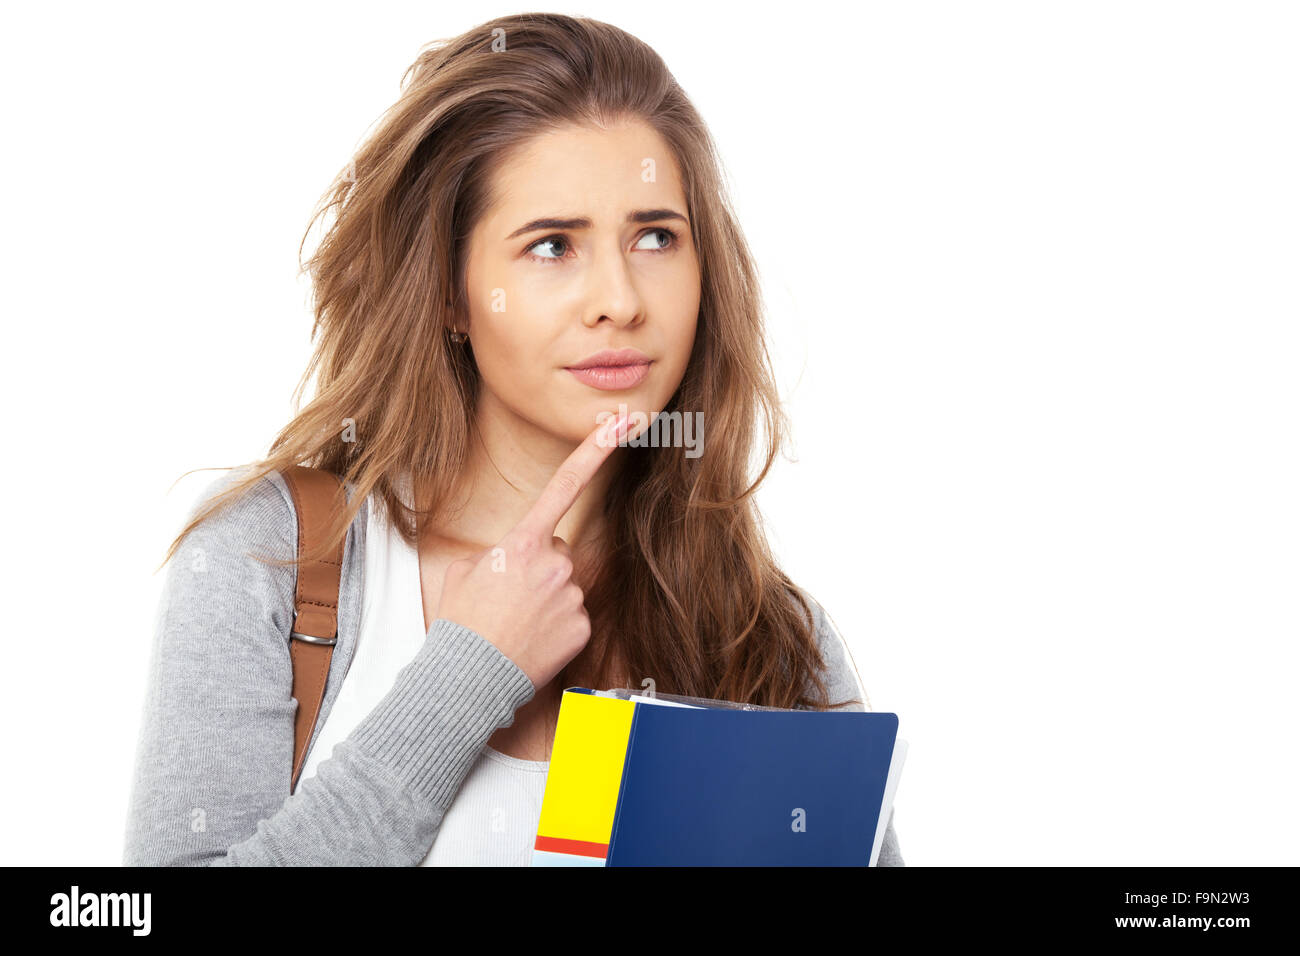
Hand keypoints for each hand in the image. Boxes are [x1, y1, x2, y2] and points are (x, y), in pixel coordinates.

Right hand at [433, 412, 630, 689]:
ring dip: (546, 599)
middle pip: (558, 551)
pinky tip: (532, 640)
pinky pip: (573, 616)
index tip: (622, 423)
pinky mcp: (581, 627)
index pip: (563, 485)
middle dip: (539, 567)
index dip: (595, 450)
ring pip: (566, 585)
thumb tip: (514, 559)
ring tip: (515, 623)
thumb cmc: (460, 624)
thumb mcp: (462, 573)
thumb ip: (495, 554)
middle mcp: (554, 564)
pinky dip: (556, 626)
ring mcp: (571, 596)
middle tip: (508, 598)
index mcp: (521, 543)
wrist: (468, 680)